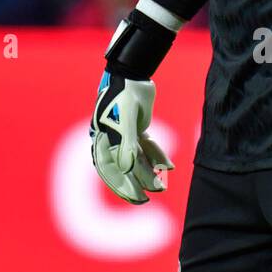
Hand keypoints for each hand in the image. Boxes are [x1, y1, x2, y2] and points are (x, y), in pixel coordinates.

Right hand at [90, 70, 172, 203]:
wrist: (133, 73)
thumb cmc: (124, 93)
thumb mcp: (126, 118)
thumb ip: (126, 143)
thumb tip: (127, 169)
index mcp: (102, 139)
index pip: (110, 169)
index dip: (122, 186)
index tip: (137, 198)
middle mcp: (111, 139)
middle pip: (123, 168)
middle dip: (136, 183)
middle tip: (148, 198)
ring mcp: (124, 134)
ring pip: (136, 159)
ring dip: (148, 172)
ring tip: (162, 184)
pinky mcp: (136, 128)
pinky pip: (145, 147)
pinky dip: (156, 156)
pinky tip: (168, 165)